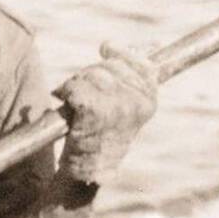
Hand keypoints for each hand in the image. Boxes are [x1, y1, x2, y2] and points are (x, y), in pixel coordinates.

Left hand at [54, 42, 157, 187]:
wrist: (88, 173)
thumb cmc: (105, 139)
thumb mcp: (129, 109)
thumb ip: (137, 78)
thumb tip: (151, 44)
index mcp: (149, 101)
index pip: (141, 62)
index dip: (120, 52)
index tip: (105, 49)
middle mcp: (137, 102)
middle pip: (110, 66)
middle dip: (92, 74)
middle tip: (85, 96)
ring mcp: (116, 106)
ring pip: (91, 75)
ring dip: (77, 85)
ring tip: (77, 107)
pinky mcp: (94, 110)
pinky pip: (75, 87)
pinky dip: (67, 94)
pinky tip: (70, 109)